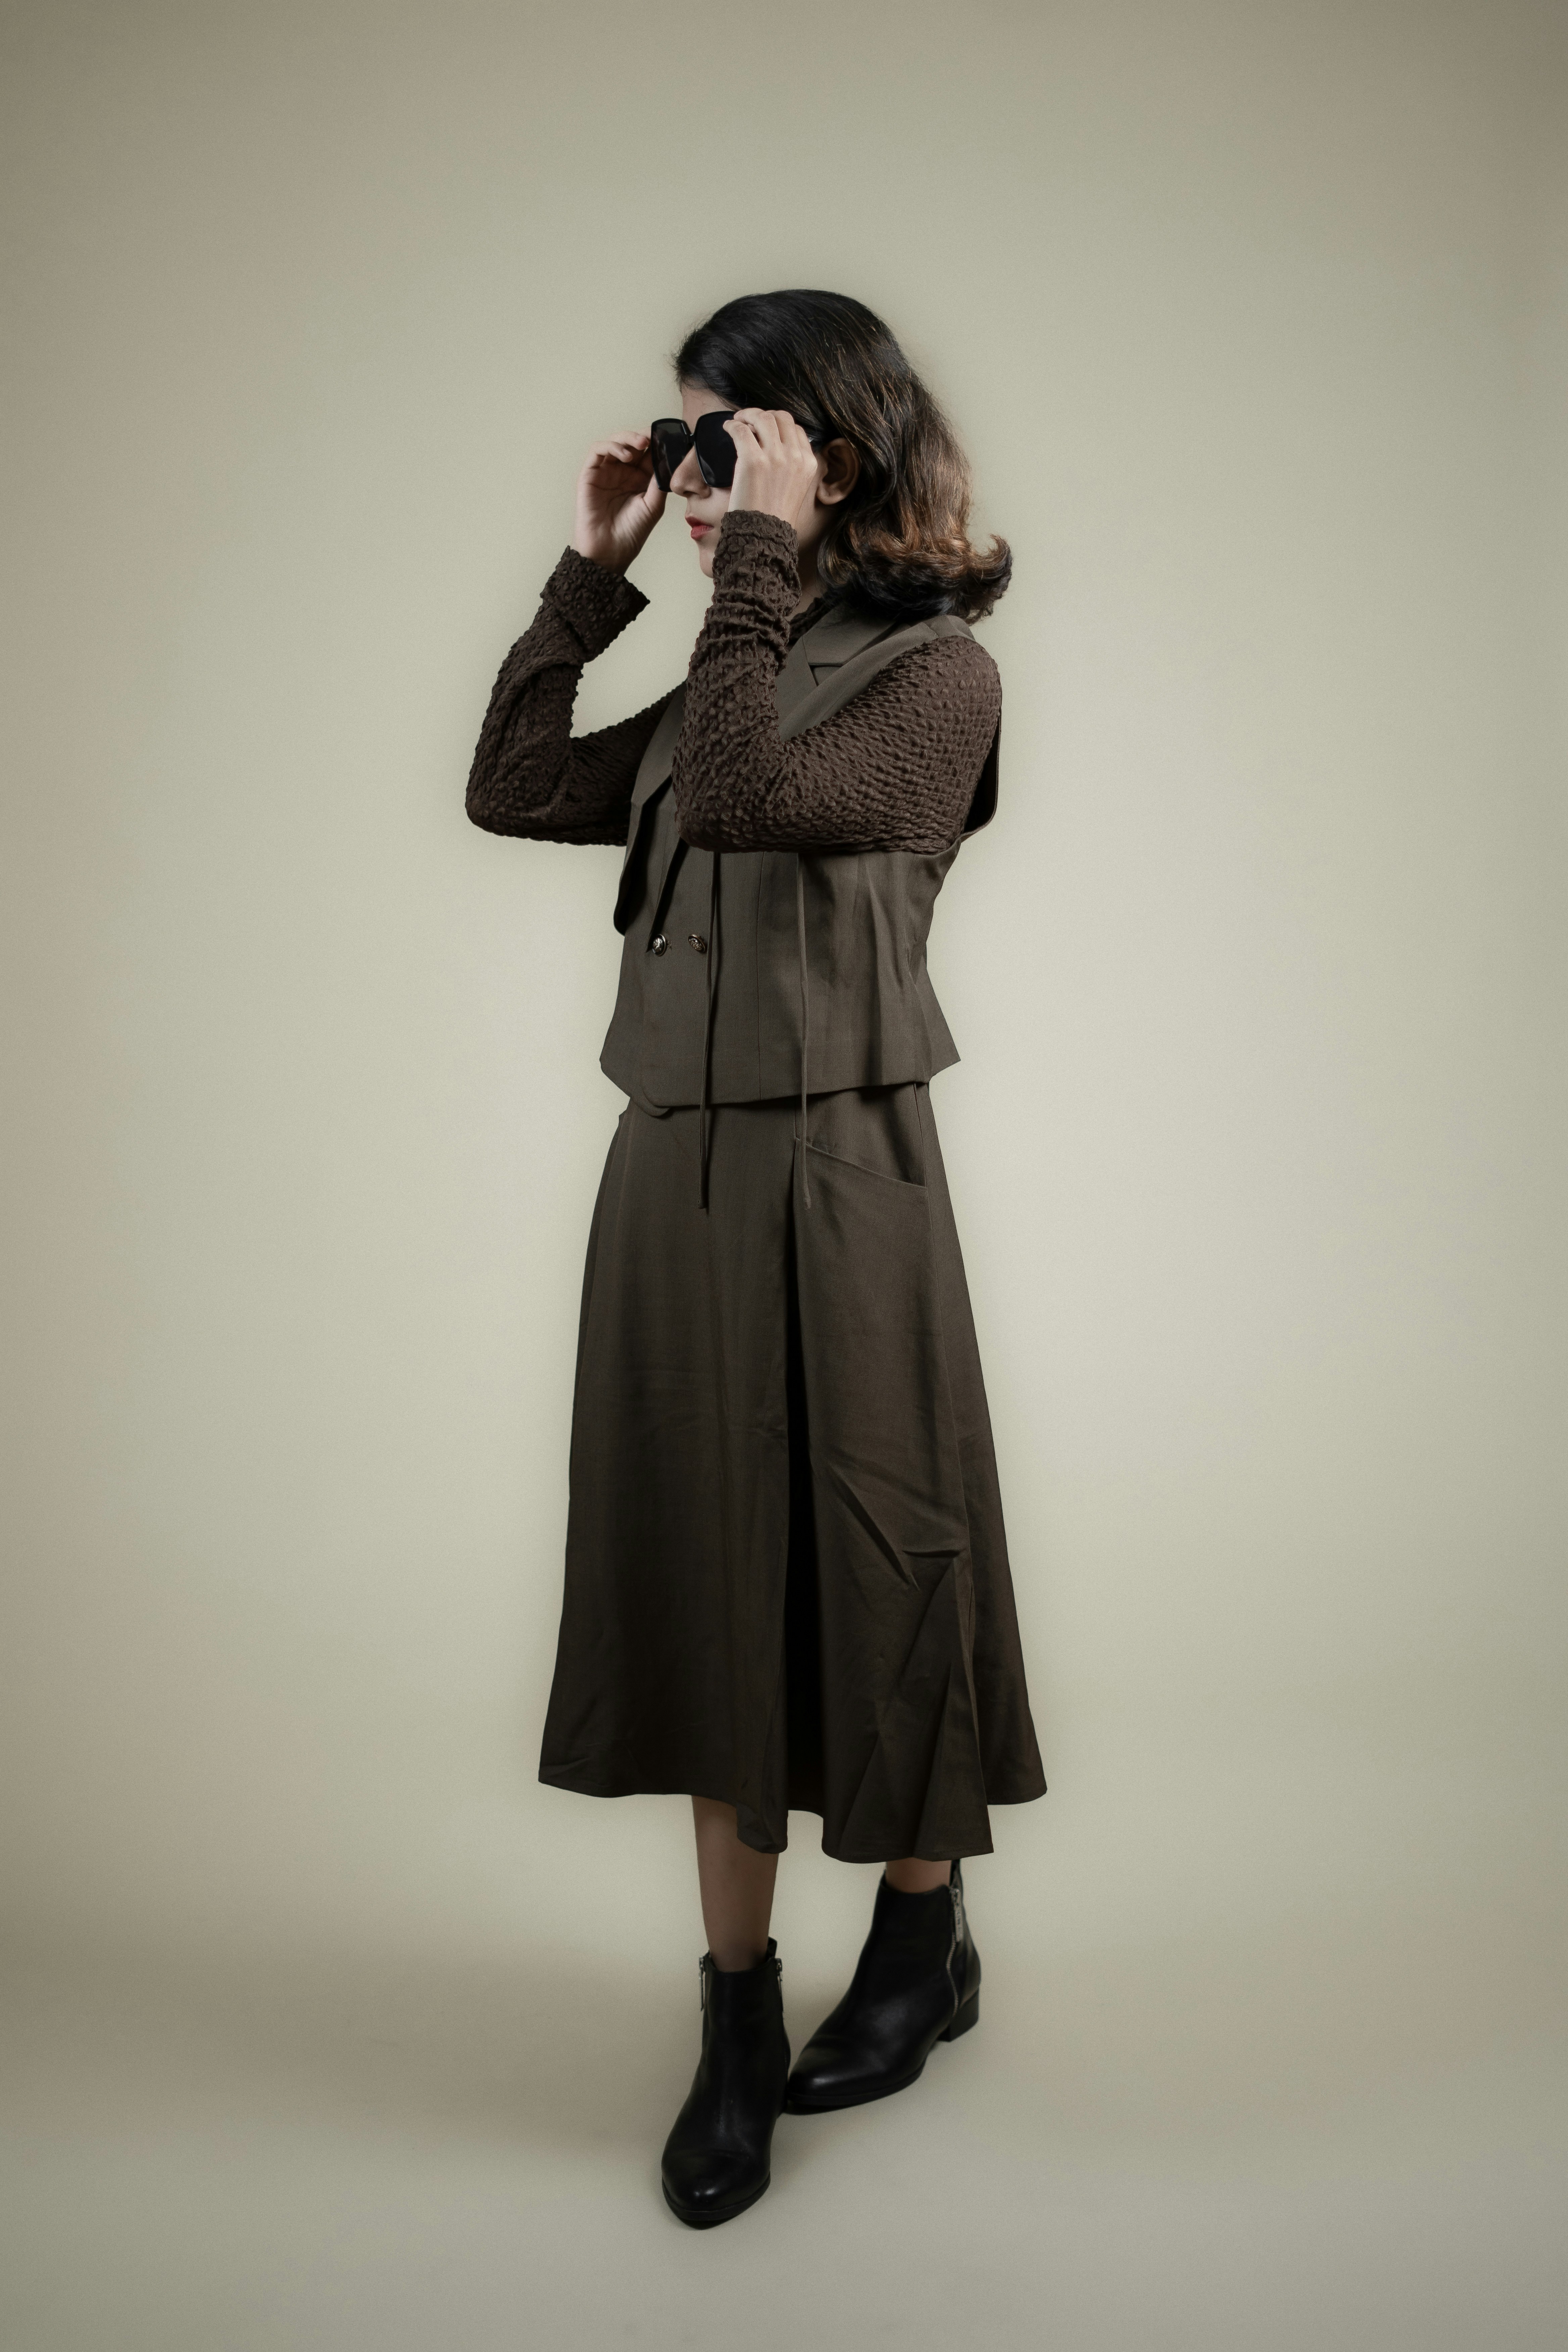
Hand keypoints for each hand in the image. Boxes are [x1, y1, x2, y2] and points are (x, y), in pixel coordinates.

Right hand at [572, 432, 665, 573]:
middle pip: (632, 443)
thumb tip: (669, 457)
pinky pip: (598, 451)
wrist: (609, 552)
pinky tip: (626, 455)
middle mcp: (622, 472)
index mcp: (640, 479)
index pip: (649, 453)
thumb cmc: (630, 533)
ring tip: (642, 444)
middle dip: (645, 436)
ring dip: (628, 437)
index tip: (670, 438)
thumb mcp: (653, 506)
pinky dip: (612, 447)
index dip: (658, 442)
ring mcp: (605, 472)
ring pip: (615, 441)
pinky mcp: (590, 474)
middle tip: (655, 436)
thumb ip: (660, 481)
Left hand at [725, 409, 820, 532]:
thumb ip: (792, 468)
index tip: (766, 429)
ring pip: (762, 418)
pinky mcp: (753, 460)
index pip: (796, 430)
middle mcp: (795, 457)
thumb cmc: (774, 518)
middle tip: (749, 420)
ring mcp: (775, 457)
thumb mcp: (795, 489)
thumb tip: (776, 449)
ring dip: (748, 415)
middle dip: (764, 414)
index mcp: (808, 463)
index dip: (779, 424)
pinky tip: (727, 428)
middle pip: (781, 418)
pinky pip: (740, 430)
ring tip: (738, 421)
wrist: (764, 537)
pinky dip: (732, 425)